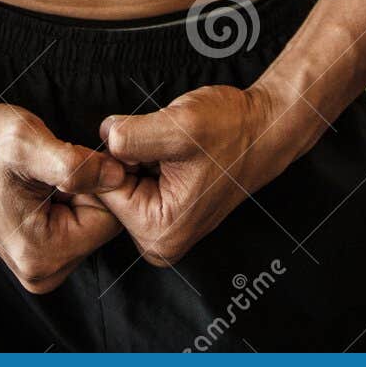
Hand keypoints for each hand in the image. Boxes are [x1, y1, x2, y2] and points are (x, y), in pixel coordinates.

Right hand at [0, 102, 128, 292]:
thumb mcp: (30, 144)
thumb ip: (76, 165)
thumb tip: (118, 177)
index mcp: (42, 254)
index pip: (109, 219)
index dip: (99, 180)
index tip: (71, 158)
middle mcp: (41, 272)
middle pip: (101, 224)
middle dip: (88, 187)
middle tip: (53, 164)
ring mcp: (40, 267)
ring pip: (90, 222)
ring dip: (78, 191)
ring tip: (43, 174)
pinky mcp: (39, 255)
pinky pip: (76, 225)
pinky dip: (68, 199)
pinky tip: (43, 184)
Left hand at [98, 82, 295, 265]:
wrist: (263, 128)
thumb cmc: (231, 130)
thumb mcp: (180, 127)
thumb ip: (132, 136)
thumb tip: (103, 137)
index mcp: (158, 232)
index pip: (102, 190)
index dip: (113, 154)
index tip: (139, 136)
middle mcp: (158, 239)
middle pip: (111, 187)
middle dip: (127, 155)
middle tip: (160, 137)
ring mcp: (162, 226)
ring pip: (122, 178)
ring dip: (138, 152)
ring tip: (170, 142)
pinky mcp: (166, 208)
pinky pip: (136, 177)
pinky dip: (146, 155)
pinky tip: (172, 147)